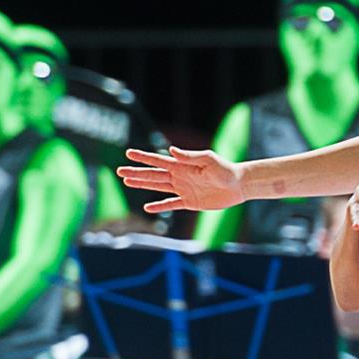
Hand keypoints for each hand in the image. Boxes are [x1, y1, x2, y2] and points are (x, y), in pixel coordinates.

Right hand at [118, 146, 246, 213]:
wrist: (239, 185)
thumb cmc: (225, 169)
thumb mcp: (209, 160)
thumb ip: (190, 156)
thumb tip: (171, 150)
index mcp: (182, 165)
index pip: (158, 160)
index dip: (143, 157)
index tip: (129, 153)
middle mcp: (180, 176)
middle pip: (153, 174)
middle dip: (136, 172)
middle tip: (119, 170)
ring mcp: (183, 189)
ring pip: (158, 187)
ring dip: (143, 184)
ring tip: (127, 182)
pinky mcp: (190, 202)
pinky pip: (171, 204)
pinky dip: (159, 206)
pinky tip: (147, 208)